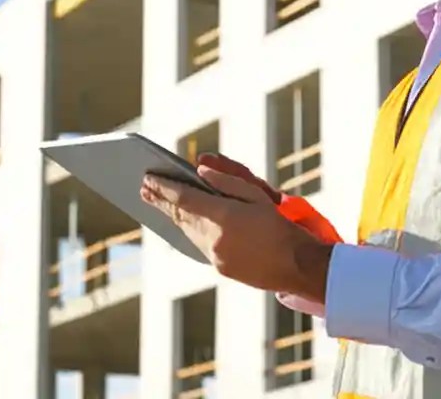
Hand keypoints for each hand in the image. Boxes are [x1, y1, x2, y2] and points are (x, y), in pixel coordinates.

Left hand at [141, 161, 330, 301]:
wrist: (297, 266)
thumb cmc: (281, 227)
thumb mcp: (258, 197)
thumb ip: (227, 183)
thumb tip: (200, 172)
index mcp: (224, 216)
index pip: (185, 198)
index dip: (164, 188)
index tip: (147, 178)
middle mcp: (214, 238)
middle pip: (180, 216)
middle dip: (161, 201)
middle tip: (144, 189)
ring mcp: (216, 255)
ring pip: (186, 231)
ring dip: (173, 216)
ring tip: (159, 203)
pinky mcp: (220, 268)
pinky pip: (198, 244)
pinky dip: (188, 231)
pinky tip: (184, 223)